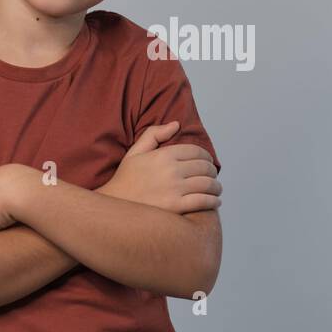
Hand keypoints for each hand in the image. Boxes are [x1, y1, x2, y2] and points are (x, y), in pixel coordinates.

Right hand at [97, 121, 221, 214]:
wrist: (115, 206)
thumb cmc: (125, 179)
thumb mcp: (135, 151)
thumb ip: (154, 134)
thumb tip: (176, 124)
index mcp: (164, 155)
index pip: (196, 151)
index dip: (206, 156)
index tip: (208, 162)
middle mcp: (171, 170)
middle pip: (204, 167)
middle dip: (212, 171)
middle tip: (212, 176)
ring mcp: (174, 189)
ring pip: (207, 184)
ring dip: (216, 187)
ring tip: (216, 190)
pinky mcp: (176, 207)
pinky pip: (203, 201)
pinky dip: (213, 201)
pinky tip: (215, 201)